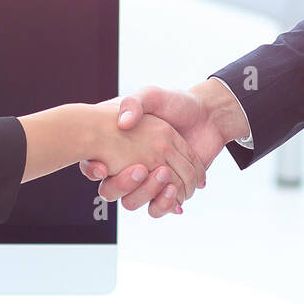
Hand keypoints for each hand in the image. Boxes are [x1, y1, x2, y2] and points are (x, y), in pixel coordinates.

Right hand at [88, 98, 204, 216]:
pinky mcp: (170, 190)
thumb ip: (134, 103)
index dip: (95, 169)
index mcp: (122, 146)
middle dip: (124, 184)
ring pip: (135, 201)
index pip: (98, 165)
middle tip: (142, 168)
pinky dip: (165, 204)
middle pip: (114, 190)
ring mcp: (151, 180)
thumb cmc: (176, 103)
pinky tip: (172, 191)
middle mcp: (133, 165)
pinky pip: (159, 207)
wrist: (207, 115)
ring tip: (163, 174)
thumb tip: (123, 123)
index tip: (102, 167)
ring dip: (147, 193)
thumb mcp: (151, 95)